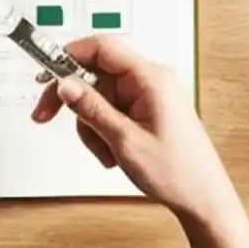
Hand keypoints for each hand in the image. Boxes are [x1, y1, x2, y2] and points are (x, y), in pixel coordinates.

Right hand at [31, 37, 233, 217]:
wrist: (203, 200)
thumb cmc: (179, 173)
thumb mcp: (125, 140)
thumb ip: (92, 109)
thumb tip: (64, 84)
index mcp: (151, 78)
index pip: (102, 48)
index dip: (69, 55)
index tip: (46, 72)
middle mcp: (150, 81)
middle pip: (95, 74)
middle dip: (73, 100)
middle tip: (45, 114)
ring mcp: (148, 97)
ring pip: (98, 97)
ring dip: (91, 124)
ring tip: (104, 150)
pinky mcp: (145, 111)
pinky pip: (110, 111)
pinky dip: (102, 130)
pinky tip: (112, 152)